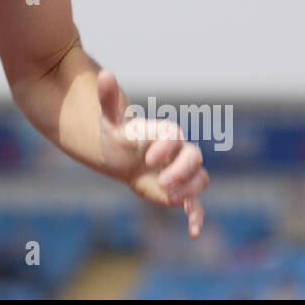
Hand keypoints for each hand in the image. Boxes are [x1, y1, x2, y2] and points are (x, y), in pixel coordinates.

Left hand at [96, 68, 207, 237]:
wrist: (121, 156)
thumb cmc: (117, 137)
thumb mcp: (110, 121)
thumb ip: (108, 99)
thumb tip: (104, 73)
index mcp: (163, 133)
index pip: (175, 136)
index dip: (166, 147)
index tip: (148, 159)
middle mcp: (178, 151)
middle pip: (194, 157)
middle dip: (181, 171)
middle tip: (161, 182)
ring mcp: (180, 172)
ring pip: (200, 178)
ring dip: (189, 190)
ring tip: (168, 198)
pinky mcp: (179, 191)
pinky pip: (195, 204)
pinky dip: (196, 216)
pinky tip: (192, 231)